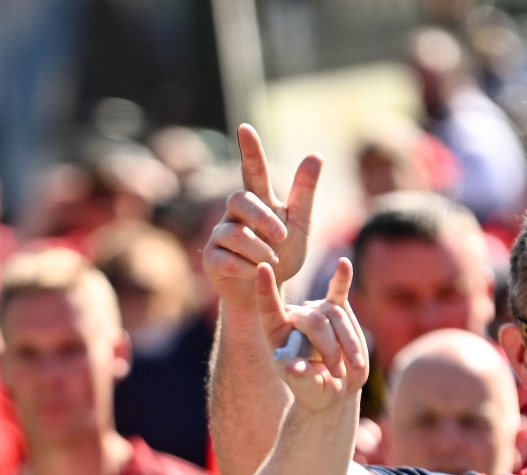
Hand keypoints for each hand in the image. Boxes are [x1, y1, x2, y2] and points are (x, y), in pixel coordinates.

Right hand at [203, 124, 321, 309]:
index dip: (250, 150)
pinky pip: (225, 258)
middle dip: (262, 217)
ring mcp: (220, 235)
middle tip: (282, 235)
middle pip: (239, 199)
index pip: (253, 170)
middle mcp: (234, 214)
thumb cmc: (282, 256)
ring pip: (235, 233)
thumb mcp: (300, 226)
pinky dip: (246, 268)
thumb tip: (315, 154)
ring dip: (259, 250)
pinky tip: (255, 273)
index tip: (246, 128)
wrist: (265, 294)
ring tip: (271, 262)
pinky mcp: (211, 259)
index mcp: (258, 201)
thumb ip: (305, 193)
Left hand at [265, 258, 368, 413]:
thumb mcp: (307, 390)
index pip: (269, 308)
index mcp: (277, 332)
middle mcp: (295, 316)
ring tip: (349, 369)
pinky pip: (339, 292)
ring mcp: (316, 311)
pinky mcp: (337, 310)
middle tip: (338, 373)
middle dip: (330, 349)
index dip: (266, 289)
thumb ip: (301, 379)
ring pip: (336, 315)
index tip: (263, 267)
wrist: (334, 389)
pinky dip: (342, 279)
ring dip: (347, 344)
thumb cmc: (314, 389)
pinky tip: (344, 264)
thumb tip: (294, 368)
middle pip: (315, 320)